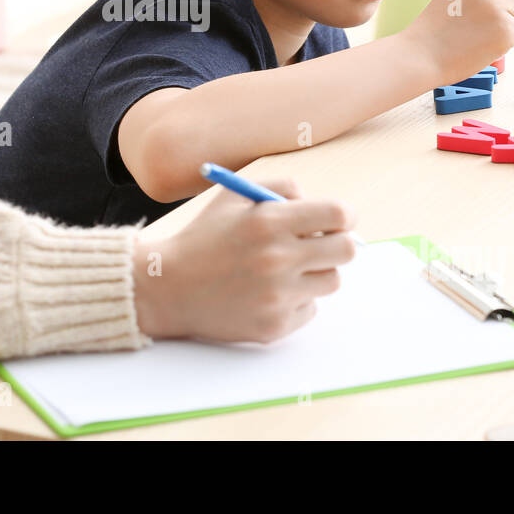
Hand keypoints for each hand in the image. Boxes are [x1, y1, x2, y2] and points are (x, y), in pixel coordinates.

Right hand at [131, 179, 357, 343]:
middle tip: (321, 245)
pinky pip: (309, 309)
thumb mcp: (232, 196)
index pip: (338, 216)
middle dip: (338, 244)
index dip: (343, 217)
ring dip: (316, 273)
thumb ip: (279, 187)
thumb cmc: (203, 238)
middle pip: (346, 251)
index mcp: (268, 221)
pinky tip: (266, 294)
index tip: (337, 221)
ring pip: (331, 281)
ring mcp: (277, 296)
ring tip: (285, 270)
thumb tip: (316, 201)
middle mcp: (277, 258)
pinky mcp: (275, 325)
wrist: (167, 288)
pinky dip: (296, 300)